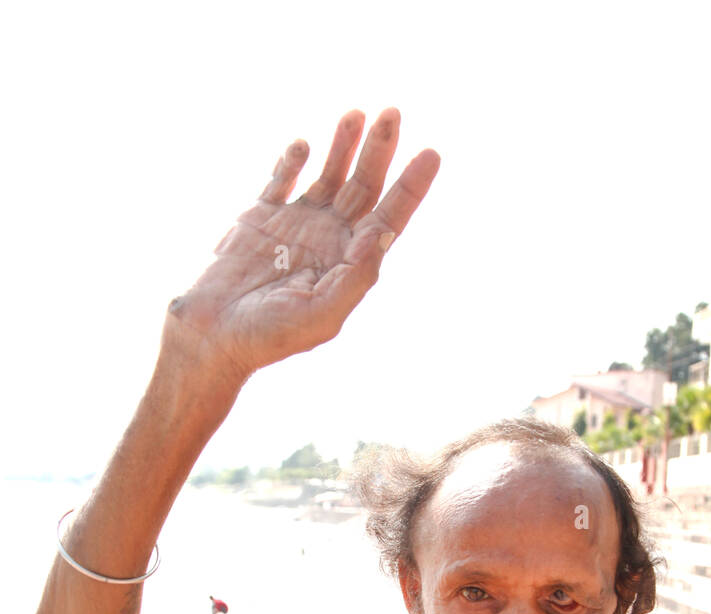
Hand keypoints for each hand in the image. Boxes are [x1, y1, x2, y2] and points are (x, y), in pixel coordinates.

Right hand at [163, 108, 439, 382]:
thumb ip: (356, 277)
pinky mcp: (259, 217)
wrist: (213, 337)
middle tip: (393, 113)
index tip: (432, 153)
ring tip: (357, 114)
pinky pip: (281, 179)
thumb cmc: (270, 336)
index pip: (389, 218)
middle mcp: (328, 240)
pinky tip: (303, 146)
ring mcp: (295, 225)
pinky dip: (291, 160)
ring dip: (343, 145)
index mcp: (349, 264)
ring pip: (329, 175)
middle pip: (364, 187)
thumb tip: (382, 235)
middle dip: (379, 151)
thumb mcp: (322, 314)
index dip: (411, 187)